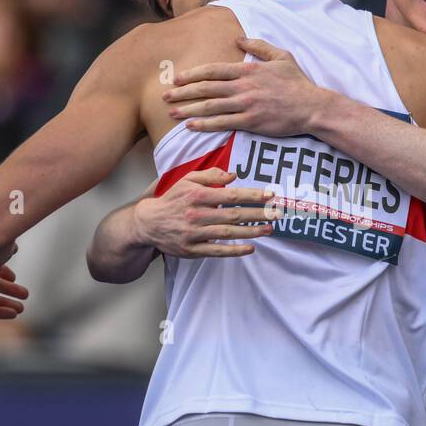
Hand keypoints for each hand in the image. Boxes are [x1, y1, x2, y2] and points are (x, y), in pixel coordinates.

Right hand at [133, 167, 279, 258]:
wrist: (147, 223)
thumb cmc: (172, 200)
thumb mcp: (187, 181)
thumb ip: (210, 176)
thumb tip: (234, 175)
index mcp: (197, 195)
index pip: (231, 195)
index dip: (252, 195)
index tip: (270, 195)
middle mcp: (196, 214)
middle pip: (233, 215)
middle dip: (258, 214)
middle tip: (277, 214)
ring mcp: (194, 234)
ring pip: (228, 233)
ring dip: (251, 232)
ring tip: (269, 229)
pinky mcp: (192, 250)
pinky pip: (217, 251)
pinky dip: (234, 250)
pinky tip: (250, 248)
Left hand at [164, 37, 331, 135]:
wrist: (312, 107)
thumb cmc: (297, 82)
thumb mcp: (281, 56)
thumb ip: (259, 46)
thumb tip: (240, 38)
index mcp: (247, 70)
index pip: (213, 70)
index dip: (192, 74)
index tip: (176, 77)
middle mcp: (242, 87)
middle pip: (205, 88)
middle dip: (182, 92)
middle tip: (164, 96)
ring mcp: (245, 105)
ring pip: (209, 107)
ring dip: (187, 109)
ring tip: (171, 112)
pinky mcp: (250, 123)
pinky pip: (222, 123)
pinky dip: (204, 124)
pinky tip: (190, 126)